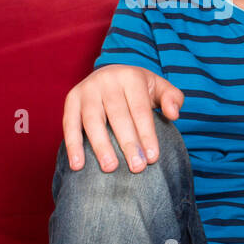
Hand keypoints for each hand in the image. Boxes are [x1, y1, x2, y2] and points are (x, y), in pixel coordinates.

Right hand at [62, 64, 184, 172]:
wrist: (113, 74)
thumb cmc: (141, 89)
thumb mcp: (161, 88)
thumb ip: (173, 99)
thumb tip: (173, 114)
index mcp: (131, 77)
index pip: (140, 110)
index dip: (146, 134)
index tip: (152, 158)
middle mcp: (106, 80)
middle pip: (118, 116)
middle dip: (128, 143)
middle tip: (137, 168)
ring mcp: (86, 89)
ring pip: (92, 120)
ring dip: (100, 146)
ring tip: (110, 168)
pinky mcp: (71, 99)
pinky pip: (69, 123)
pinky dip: (73, 144)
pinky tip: (78, 165)